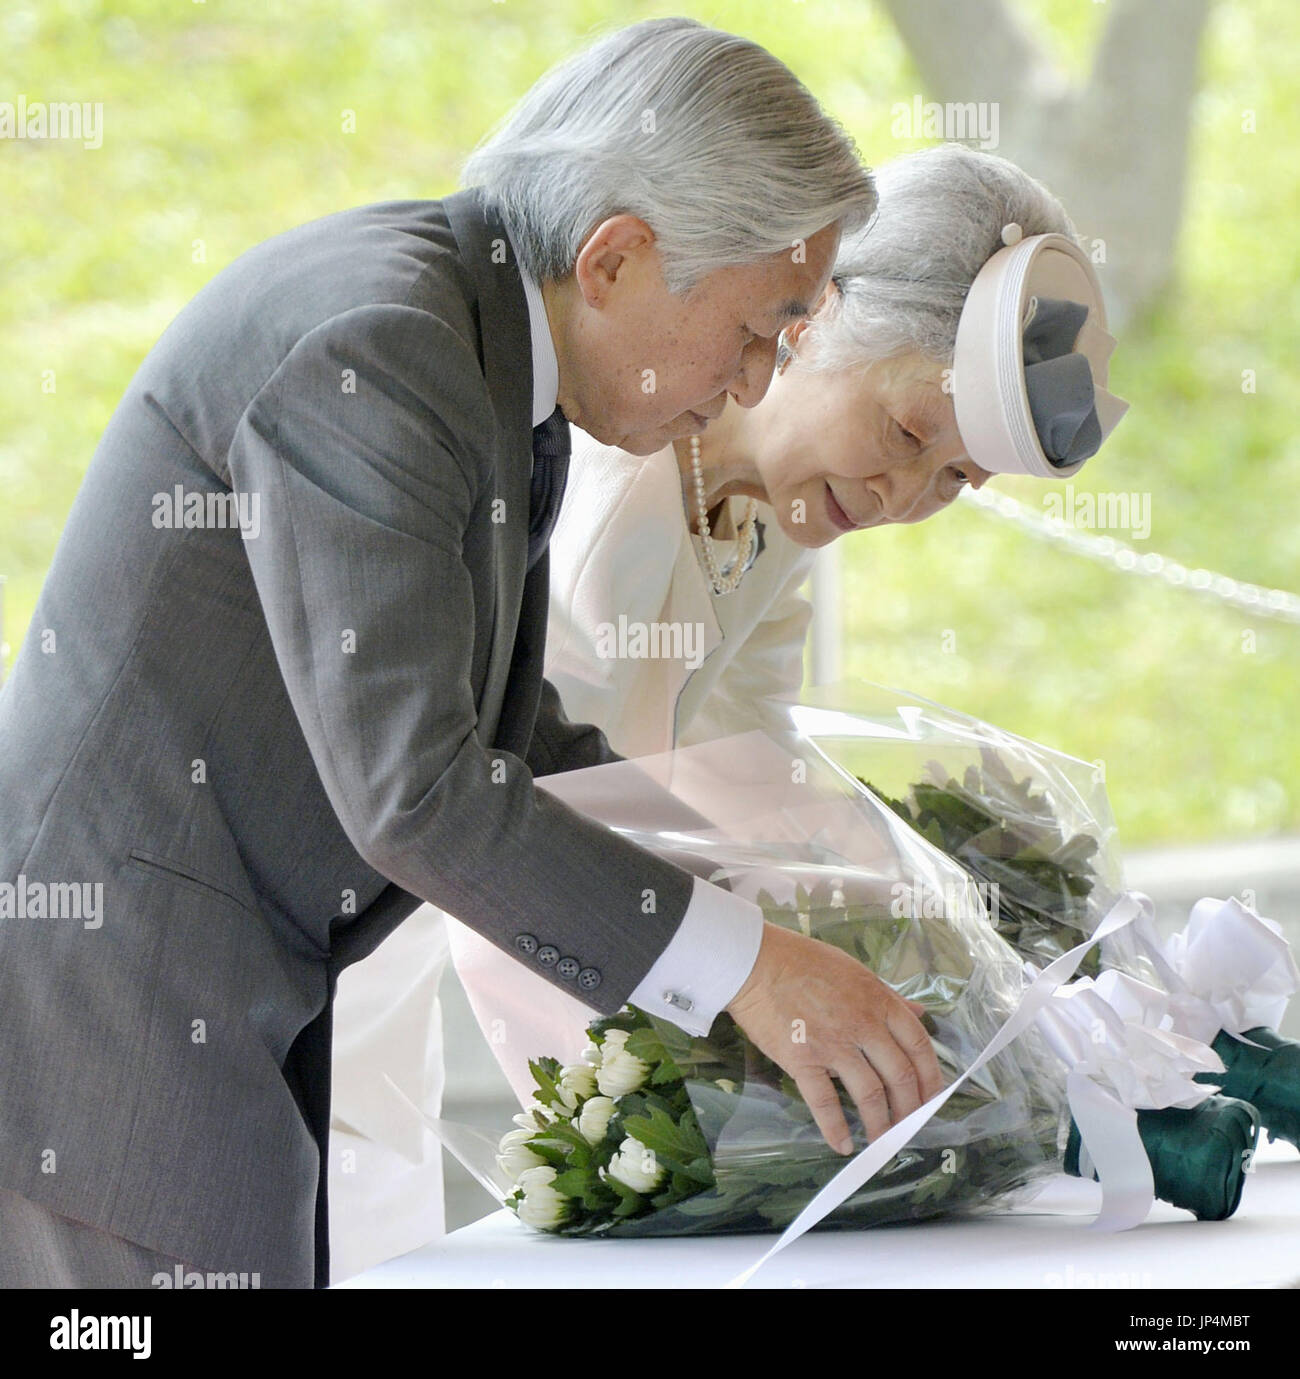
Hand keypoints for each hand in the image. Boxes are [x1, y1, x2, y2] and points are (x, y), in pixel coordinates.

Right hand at [725, 921, 944, 1154]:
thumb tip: (919, 1013)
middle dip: (910, 1108)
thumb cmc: (803, 962)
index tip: (931, 1098)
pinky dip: (836, 1129)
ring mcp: (833, 1045)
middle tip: (909, 1126)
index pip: (918, 1046)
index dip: (930, 1077)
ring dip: (880, 1125)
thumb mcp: (855, 971)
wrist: (756, 963)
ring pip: (870, 1094)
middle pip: (900, 1076)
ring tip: (882, 1142)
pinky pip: (825, 1102)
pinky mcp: (803, 1060)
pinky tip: (843, 1145)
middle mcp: (862, 1026)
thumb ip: (888, 996)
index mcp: (878, 1002)